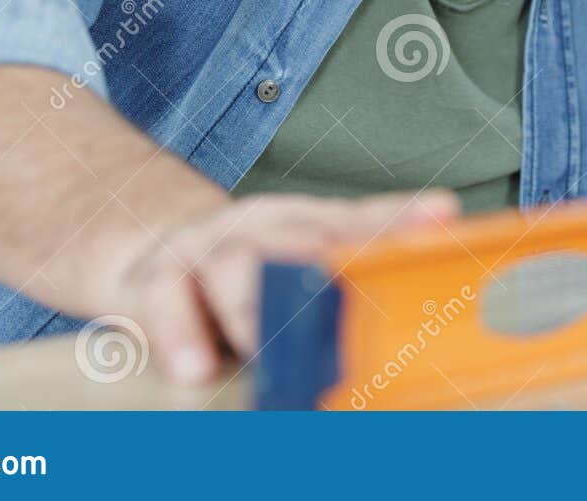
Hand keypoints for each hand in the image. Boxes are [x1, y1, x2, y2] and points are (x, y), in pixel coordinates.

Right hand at [101, 189, 458, 383]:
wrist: (143, 256)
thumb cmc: (240, 282)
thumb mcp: (294, 276)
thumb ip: (346, 295)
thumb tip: (417, 333)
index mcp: (304, 224)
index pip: (359, 219)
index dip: (400, 216)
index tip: (443, 216)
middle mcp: (260, 227)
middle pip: (299, 234)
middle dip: (328, 261)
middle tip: (352, 298)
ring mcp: (205, 247)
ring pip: (232, 263)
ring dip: (252, 306)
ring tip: (268, 344)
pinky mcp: (151, 279)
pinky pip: (163, 301)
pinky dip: (178, 336)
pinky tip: (194, 370)